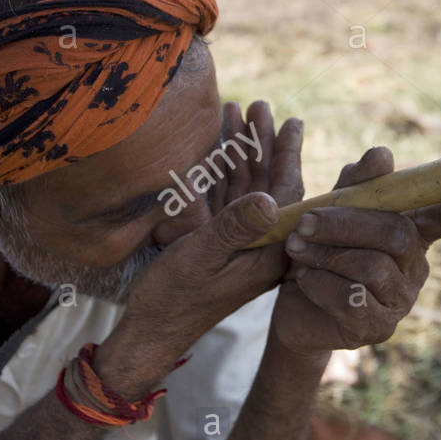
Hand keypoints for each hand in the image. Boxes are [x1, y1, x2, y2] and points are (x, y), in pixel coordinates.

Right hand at [93, 102, 302, 395]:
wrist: (149, 332)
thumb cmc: (173, 299)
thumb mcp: (202, 258)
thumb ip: (234, 227)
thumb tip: (269, 198)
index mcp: (267, 253)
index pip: (288, 196)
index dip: (288, 155)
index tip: (290, 122)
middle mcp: (259, 246)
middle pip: (269, 185)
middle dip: (263, 144)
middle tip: (258, 106)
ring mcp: (238, 244)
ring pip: (247, 188)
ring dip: (241, 151)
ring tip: (236, 113)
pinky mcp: (218, 243)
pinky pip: (226, 199)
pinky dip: (222, 170)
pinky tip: (217, 144)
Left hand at [270, 146, 440, 356]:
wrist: (289, 304)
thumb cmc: (315, 249)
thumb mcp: (330, 208)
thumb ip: (355, 183)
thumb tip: (383, 155)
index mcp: (411, 231)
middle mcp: (415, 266)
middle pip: (397, 235)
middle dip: (347, 224)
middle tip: (306, 221)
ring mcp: (400, 300)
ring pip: (371, 267)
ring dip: (326, 254)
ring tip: (297, 249)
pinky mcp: (377, 328)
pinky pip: (352, 299)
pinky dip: (320, 284)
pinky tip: (304, 281)